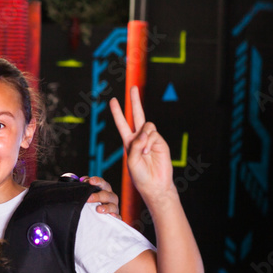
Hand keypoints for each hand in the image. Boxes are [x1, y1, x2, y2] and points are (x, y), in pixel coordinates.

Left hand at [80, 175, 119, 217]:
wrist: (100, 214)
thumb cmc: (94, 200)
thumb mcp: (90, 192)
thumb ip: (86, 186)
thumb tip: (83, 180)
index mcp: (105, 188)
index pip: (102, 182)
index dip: (97, 181)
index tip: (90, 181)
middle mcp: (111, 196)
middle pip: (106, 195)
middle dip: (97, 196)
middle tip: (89, 198)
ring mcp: (114, 206)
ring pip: (112, 206)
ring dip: (106, 208)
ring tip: (98, 209)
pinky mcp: (116, 216)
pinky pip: (118, 216)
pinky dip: (116, 216)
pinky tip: (112, 216)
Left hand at [109, 87, 172, 201]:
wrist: (155, 185)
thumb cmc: (140, 176)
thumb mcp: (131, 160)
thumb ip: (135, 144)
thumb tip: (145, 132)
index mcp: (129, 142)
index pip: (122, 123)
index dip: (117, 112)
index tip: (112, 100)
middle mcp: (140, 138)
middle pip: (137, 115)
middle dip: (135, 101)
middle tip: (133, 87)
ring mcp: (151, 139)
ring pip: (147, 125)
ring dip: (144, 138)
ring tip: (144, 152)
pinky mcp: (160, 142)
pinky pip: (153, 134)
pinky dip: (149, 142)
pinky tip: (148, 152)